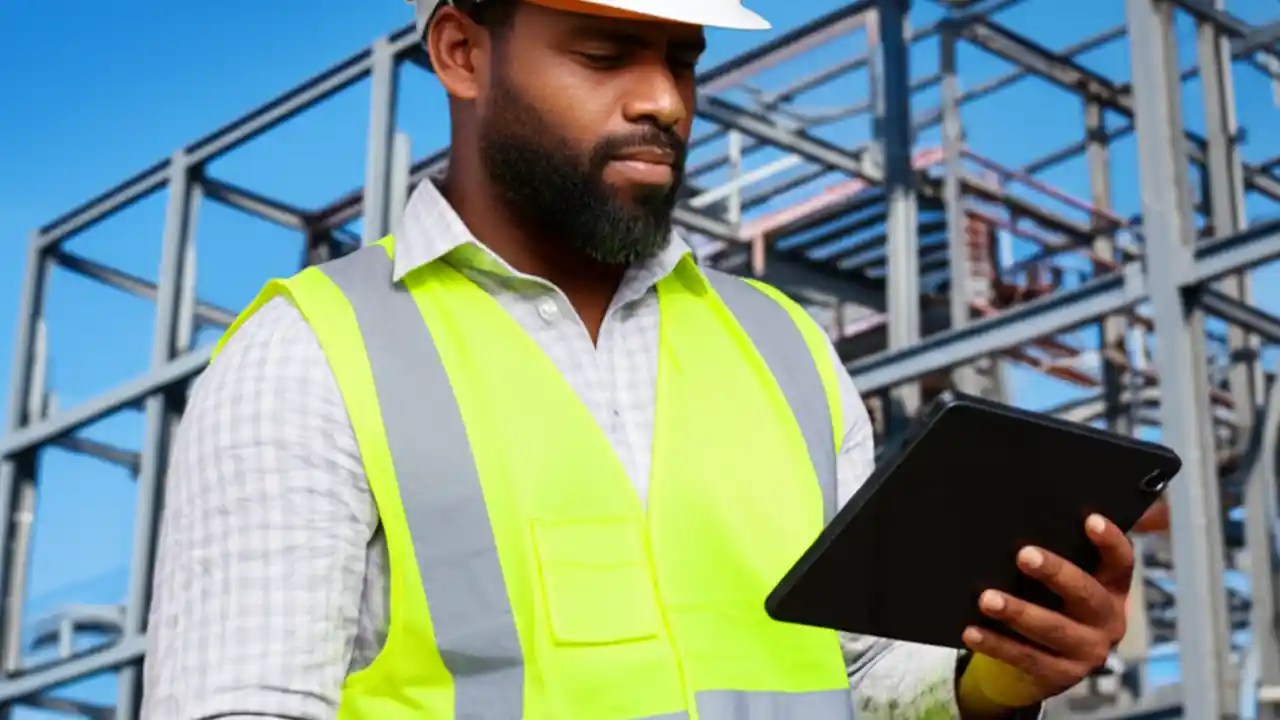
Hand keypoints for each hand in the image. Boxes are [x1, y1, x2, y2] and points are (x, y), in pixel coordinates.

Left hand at [960, 513, 1132, 708]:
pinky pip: (1026, 658)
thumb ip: (1058, 556)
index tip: (1090, 520)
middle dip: (1055, 573)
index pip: (1121, 562)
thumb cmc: (1052, 602)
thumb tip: (1026, 522)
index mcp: (1111, 590)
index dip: (1110, 541)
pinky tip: (971, 632)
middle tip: (1023, 555)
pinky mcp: (1062, 676)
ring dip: (1018, 612)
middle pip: (1086, 594)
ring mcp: (1087, 652)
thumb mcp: (1063, 582)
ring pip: (1053, 629)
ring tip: (987, 598)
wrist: (1049, 662)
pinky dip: (996, 644)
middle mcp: (1108, 621)